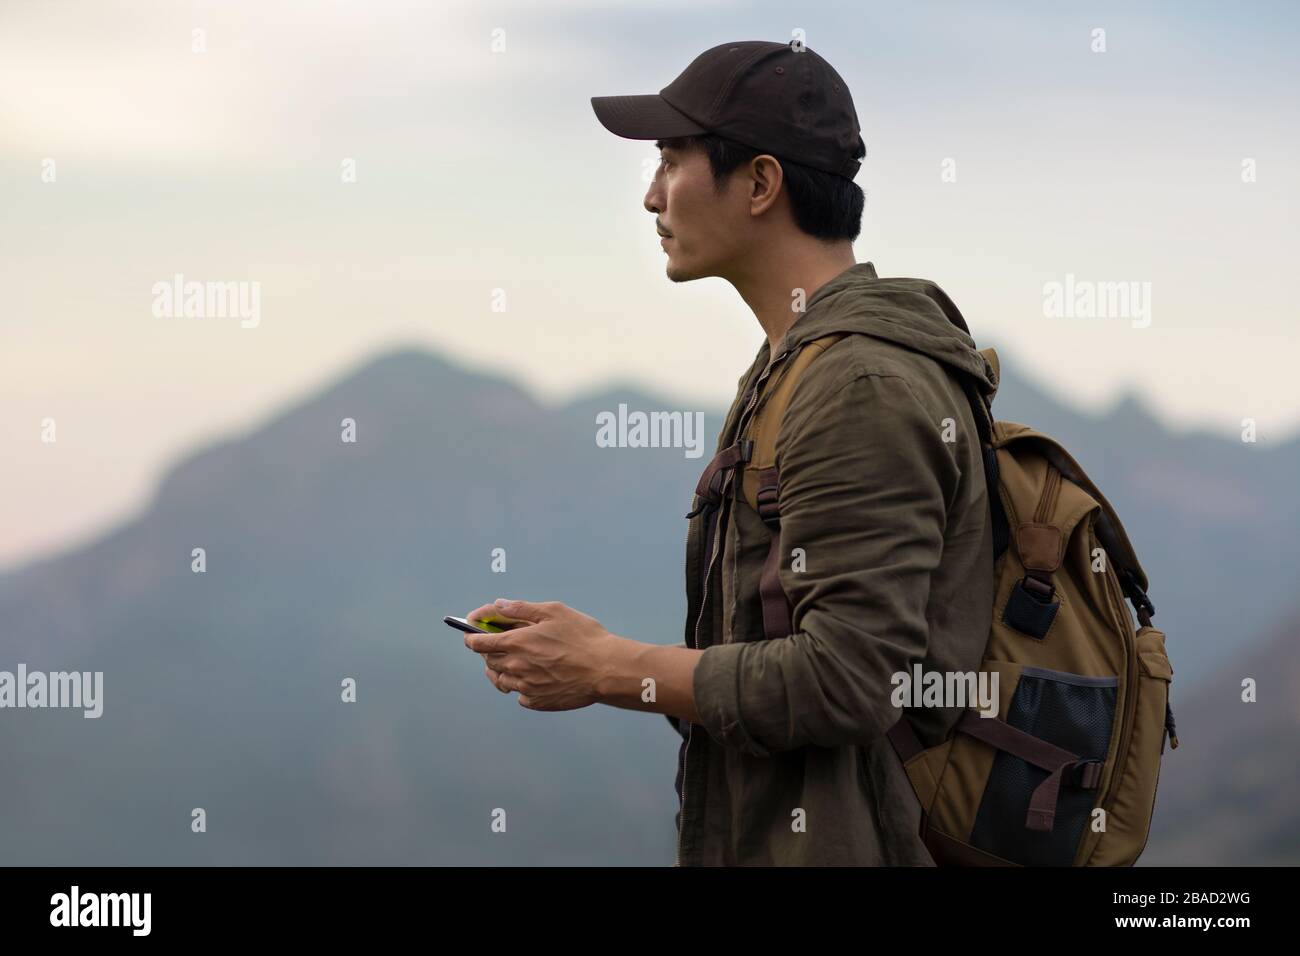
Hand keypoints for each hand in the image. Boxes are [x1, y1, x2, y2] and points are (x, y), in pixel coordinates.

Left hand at [462, 599, 619, 710]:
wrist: (606, 670)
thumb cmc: (583, 637)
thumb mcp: (553, 612)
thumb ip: (521, 608)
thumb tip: (497, 605)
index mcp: (516, 642)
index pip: (478, 642)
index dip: (470, 636)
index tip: (469, 633)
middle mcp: (515, 667)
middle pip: (488, 661)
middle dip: (488, 651)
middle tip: (497, 643)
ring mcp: (525, 687)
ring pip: (501, 680)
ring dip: (501, 669)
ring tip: (512, 662)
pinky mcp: (538, 702)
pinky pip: (520, 695)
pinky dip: (521, 686)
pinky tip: (533, 678)